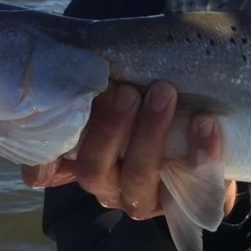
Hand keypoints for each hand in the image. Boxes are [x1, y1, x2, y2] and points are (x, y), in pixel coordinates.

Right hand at [21, 81, 236, 217]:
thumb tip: (80, 50)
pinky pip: (191, 183)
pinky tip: (206, 122)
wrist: (200, 137)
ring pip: (138, 175)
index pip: (47, 171)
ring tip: (164, 93)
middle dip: (110, 128)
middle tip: (128, 91)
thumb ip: (97, 84)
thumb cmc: (146, 105)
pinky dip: (200, 151)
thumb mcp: (119, 92)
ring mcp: (144, 197)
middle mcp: (107, 185)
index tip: (60, 121)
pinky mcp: (184, 200)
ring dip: (150, 132)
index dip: (44, 161)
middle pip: (94, 167)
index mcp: (82, 160)